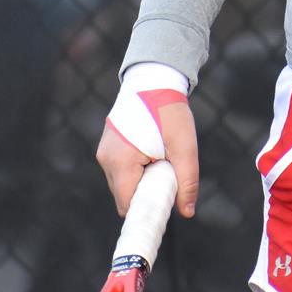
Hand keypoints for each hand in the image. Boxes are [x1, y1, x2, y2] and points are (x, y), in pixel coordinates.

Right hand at [96, 68, 199, 219]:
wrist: (153, 79)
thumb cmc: (169, 111)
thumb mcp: (184, 146)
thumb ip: (187, 181)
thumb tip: (187, 211)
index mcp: (121, 161)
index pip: (128, 204)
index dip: (146, 210)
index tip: (165, 205)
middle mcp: (106, 159)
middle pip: (125, 196)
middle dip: (146, 194)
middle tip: (167, 176)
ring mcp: (104, 152)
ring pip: (122, 184)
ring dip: (141, 181)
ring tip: (159, 159)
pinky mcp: (107, 147)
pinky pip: (120, 171)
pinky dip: (135, 170)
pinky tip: (151, 153)